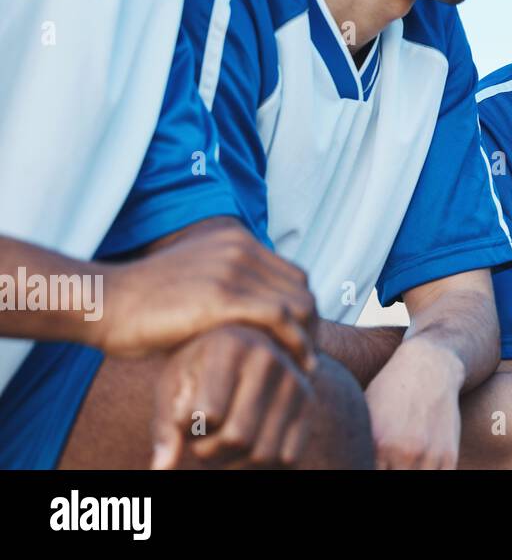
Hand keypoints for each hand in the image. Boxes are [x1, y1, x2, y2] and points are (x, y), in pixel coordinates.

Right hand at [97, 218, 317, 366]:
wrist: (106, 301)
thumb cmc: (145, 303)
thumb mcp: (197, 279)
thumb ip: (229, 286)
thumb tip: (256, 313)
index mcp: (237, 240)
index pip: (293, 275)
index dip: (304, 308)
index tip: (303, 337)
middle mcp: (241, 249)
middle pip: (302, 288)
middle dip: (311, 324)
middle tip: (307, 355)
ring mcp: (233, 270)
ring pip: (297, 304)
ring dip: (307, 337)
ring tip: (303, 365)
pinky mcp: (223, 297)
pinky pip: (279, 319)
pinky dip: (293, 343)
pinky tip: (291, 364)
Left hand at [151, 324, 313, 468]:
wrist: (241, 347)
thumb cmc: (197, 369)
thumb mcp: (173, 386)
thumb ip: (165, 425)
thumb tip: (160, 470)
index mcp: (230, 346)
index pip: (207, 415)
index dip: (188, 429)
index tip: (185, 418)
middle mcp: (269, 357)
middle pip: (236, 437)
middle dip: (209, 451)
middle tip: (200, 441)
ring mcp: (294, 380)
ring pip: (262, 453)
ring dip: (234, 463)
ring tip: (220, 444)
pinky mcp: (309, 402)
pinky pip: (287, 457)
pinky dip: (261, 464)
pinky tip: (245, 448)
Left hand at [365, 337, 463, 468]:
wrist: (430, 366)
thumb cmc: (391, 388)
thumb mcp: (365, 410)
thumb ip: (356, 441)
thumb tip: (341, 459)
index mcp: (378, 442)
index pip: (365, 470)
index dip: (366, 467)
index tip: (371, 461)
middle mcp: (403, 451)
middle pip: (392, 478)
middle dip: (388, 470)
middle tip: (387, 461)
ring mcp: (429, 454)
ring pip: (416, 481)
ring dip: (408, 472)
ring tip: (402, 463)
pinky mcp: (449, 454)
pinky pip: (439, 479)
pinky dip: (428, 474)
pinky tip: (419, 466)